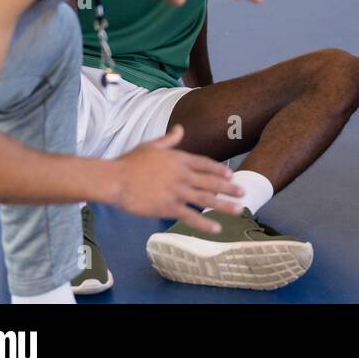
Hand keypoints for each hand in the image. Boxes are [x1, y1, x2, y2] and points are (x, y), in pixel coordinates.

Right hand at [109, 125, 243, 232]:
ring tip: (239, 210)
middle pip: (211, 182)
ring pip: (206, 199)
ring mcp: (177, 191)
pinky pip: (190, 216)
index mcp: (180, 159)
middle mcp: (183, 175)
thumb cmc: (130, 162)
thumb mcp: (152, 145)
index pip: (205, 164)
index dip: (219, 170)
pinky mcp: (168, 207)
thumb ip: (169, 139)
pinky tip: (216, 228)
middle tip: (243, 193)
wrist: (115, 179)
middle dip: (229, 188)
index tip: (231, 175)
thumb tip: (180, 128)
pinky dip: (204, 223)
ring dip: (225, 205)